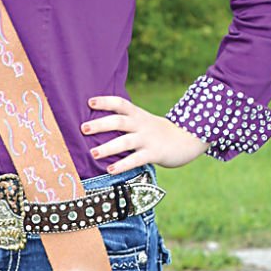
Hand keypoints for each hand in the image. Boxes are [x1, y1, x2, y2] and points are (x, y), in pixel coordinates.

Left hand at [81, 94, 205, 173]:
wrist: (188, 139)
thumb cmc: (158, 132)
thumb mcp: (144, 121)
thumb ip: (126, 121)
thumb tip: (98, 125)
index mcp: (138, 115)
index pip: (120, 103)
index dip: (105, 101)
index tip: (89, 102)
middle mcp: (141, 125)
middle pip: (119, 121)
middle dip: (100, 124)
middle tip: (83, 128)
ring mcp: (148, 139)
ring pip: (126, 142)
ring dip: (108, 147)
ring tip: (93, 153)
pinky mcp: (154, 154)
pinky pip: (136, 160)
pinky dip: (122, 165)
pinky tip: (110, 169)